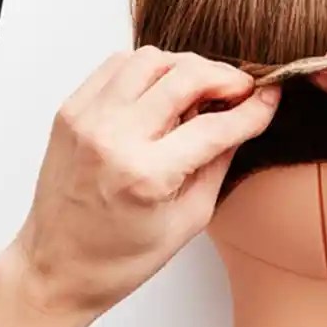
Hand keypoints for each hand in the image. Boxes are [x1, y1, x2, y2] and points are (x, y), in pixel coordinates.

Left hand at [2, 47, 279, 324]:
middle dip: (225, 77)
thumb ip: (219, 162)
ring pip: (151, 59)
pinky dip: (147, 69)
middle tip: (241, 89)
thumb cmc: (121, 257)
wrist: (55, 267)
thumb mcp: (189, 219)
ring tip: (200, 90)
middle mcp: (113, 138)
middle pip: (186, 76)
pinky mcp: (70, 111)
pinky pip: (117, 65)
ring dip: (185, 68)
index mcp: (146, 176)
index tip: (271, 96)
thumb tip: (244, 117)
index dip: (253, 108)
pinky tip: (161, 91)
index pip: (216, 125)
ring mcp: (87, 119)